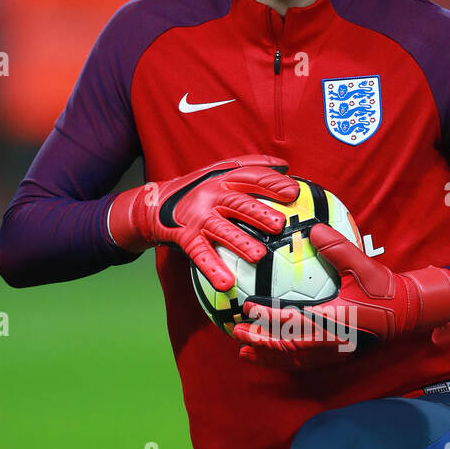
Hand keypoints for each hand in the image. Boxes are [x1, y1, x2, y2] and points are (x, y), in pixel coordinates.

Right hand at [107, 155, 298, 289]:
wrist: (155, 203)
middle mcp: (211, 195)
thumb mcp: (220, 172)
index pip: (250, 177)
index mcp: (224, 178)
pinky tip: (225, 284)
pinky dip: (212, 269)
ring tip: (258, 256)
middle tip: (279, 224)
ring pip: (221, 230)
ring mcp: (198, 217)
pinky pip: (200, 254)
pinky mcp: (186, 236)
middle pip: (237, 203)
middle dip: (258, 213)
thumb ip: (250, 167)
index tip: (294, 193)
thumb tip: (284, 165)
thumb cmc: (198, 188)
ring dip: (240, 243)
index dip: (272, 184)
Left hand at [233, 223, 449, 366]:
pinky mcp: (336, 357)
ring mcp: (333, 353)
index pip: (292, 322)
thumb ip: (338, 248)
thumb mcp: (363, 265)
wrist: (406, 313)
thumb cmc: (384, 289)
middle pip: (287, 346)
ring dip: (267, 357)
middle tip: (237, 331)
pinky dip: (283, 363)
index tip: (247, 308)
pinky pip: (304, 365)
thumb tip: (313, 229)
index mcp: (334, 319)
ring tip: (244, 352)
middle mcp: (331, 341)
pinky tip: (269, 359)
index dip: (267, 317)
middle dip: (260, 340)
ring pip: (293, 360)